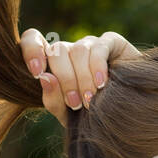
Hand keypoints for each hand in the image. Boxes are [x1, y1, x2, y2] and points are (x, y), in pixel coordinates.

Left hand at [19, 29, 140, 128]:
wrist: (127, 116)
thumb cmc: (93, 116)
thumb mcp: (68, 115)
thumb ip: (53, 100)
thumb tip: (45, 78)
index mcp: (53, 64)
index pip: (33, 40)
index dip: (31, 50)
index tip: (37, 73)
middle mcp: (70, 50)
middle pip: (57, 50)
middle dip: (65, 80)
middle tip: (76, 104)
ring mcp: (90, 44)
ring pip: (77, 51)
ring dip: (83, 79)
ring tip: (91, 101)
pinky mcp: (111, 42)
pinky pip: (98, 48)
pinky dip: (97, 67)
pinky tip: (102, 84)